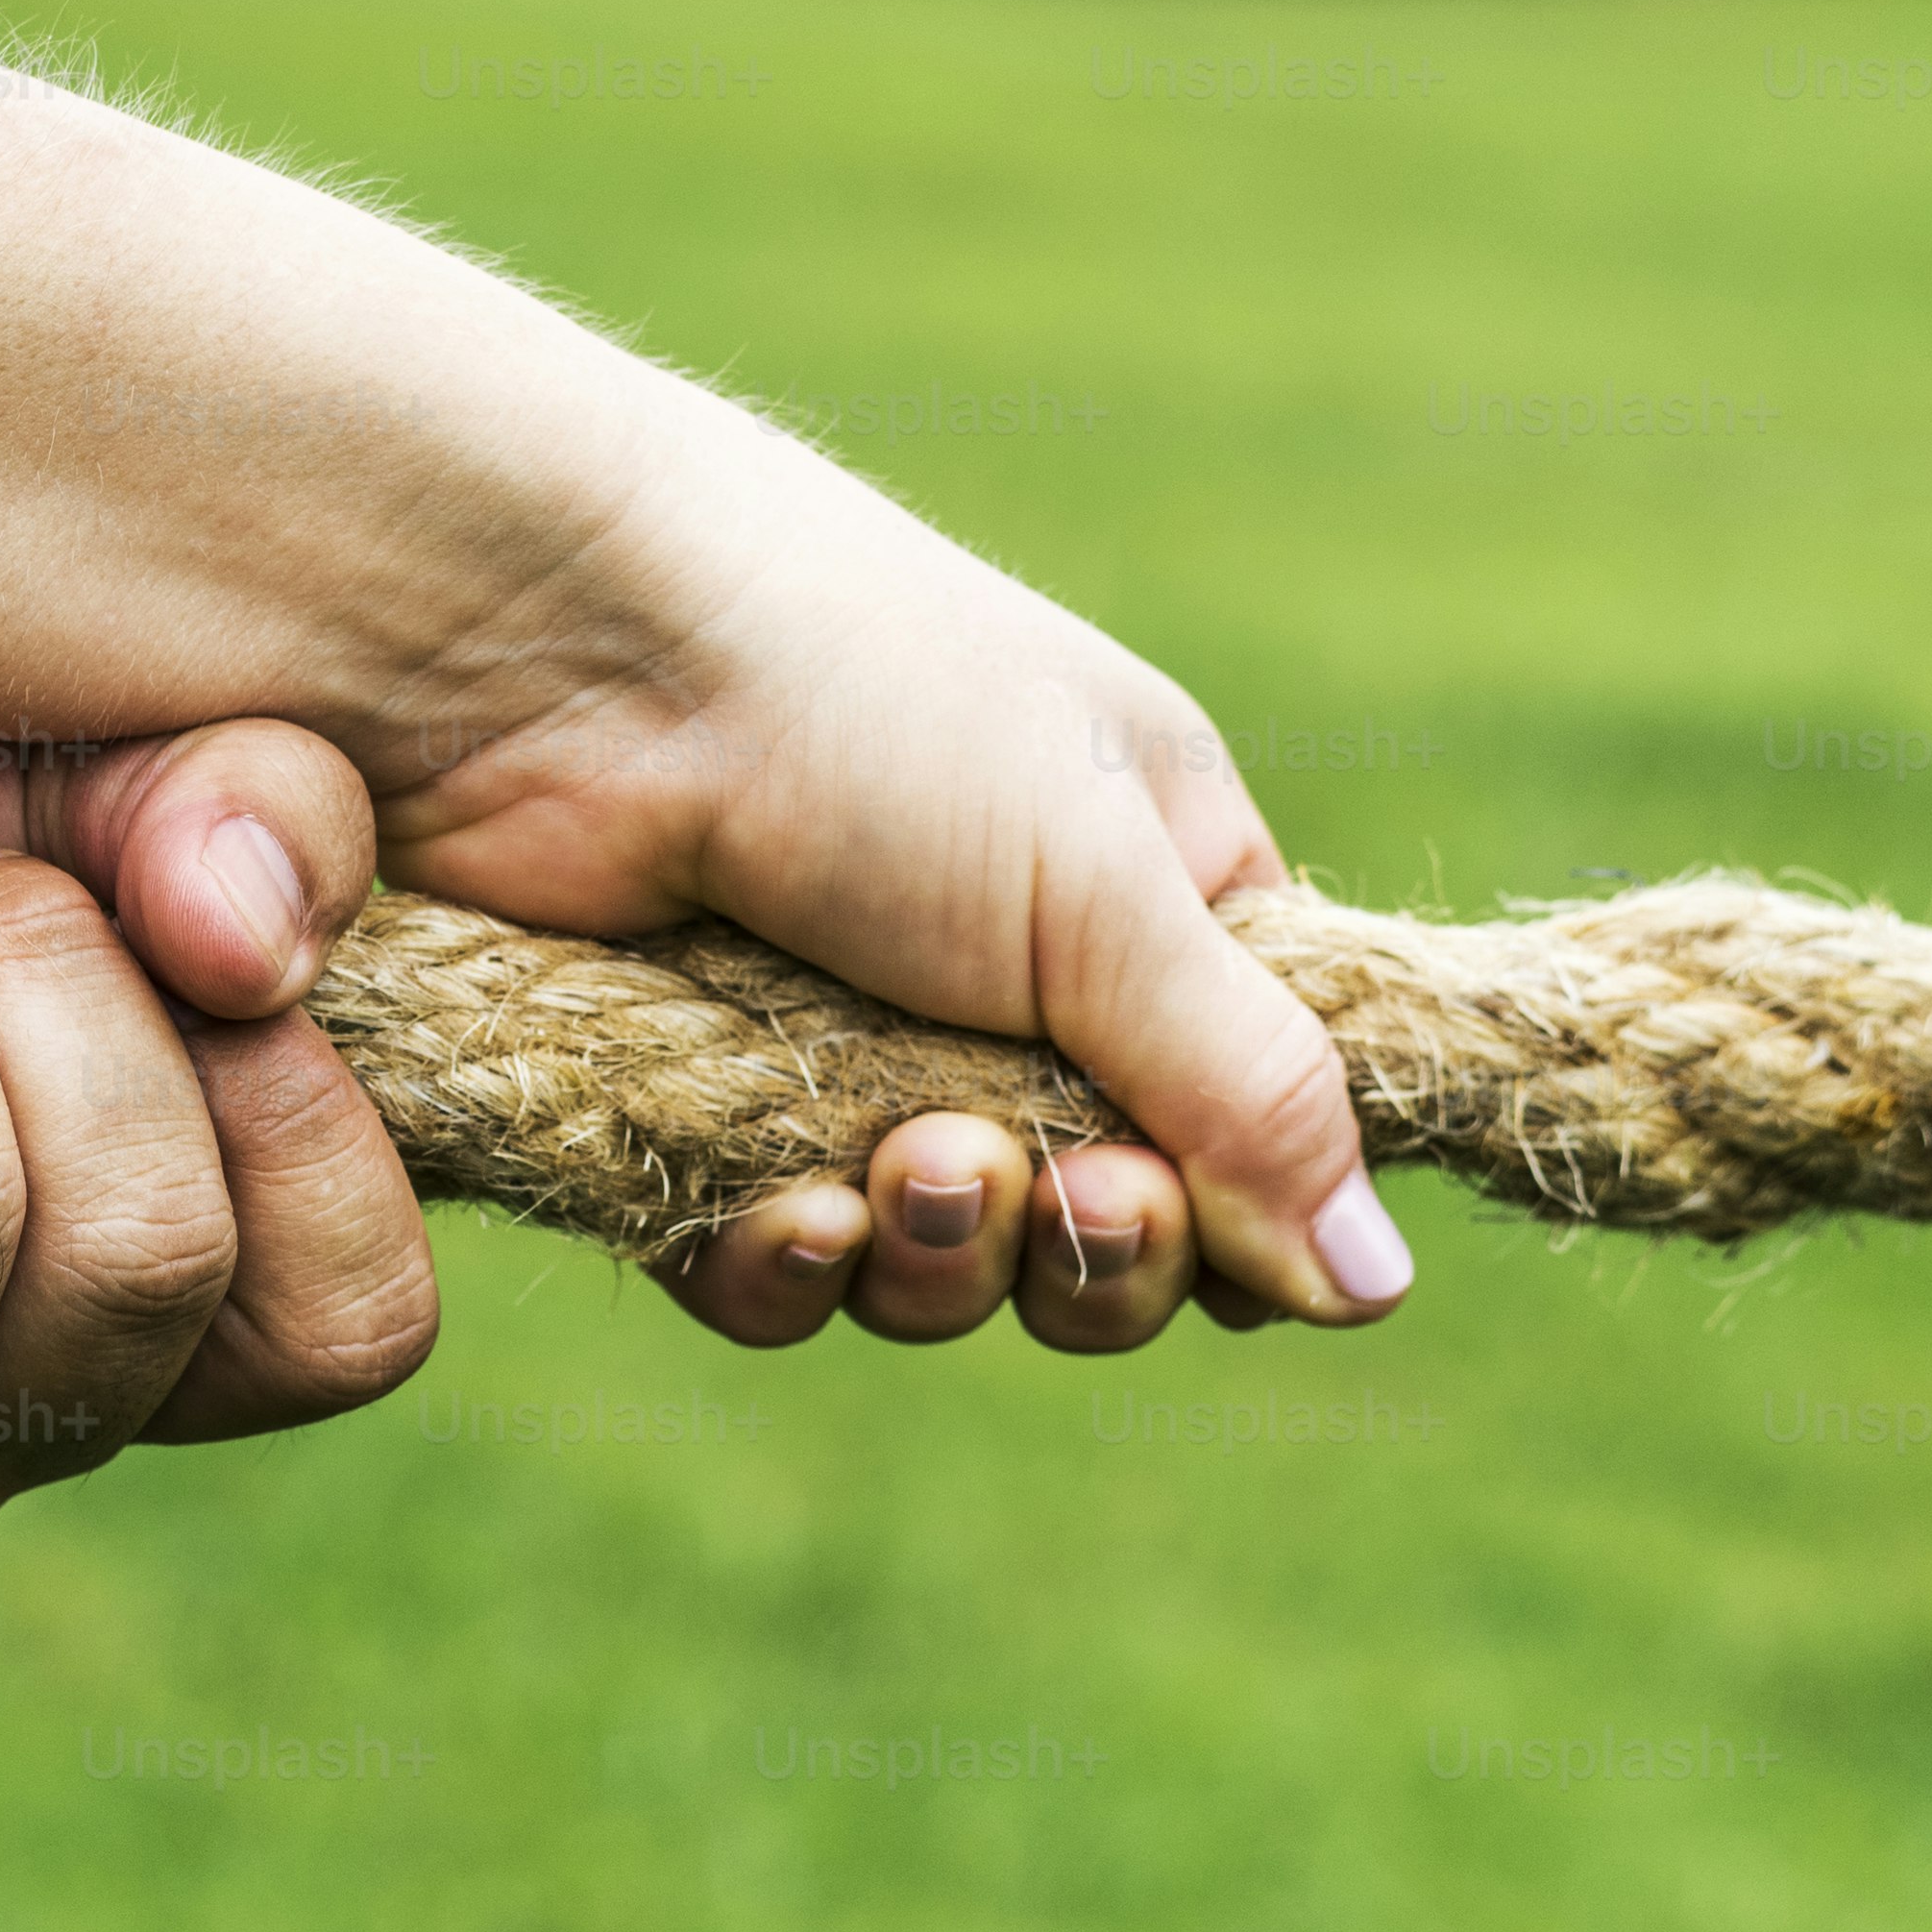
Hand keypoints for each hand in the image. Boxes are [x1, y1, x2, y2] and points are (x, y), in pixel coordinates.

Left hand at [367, 435, 1416, 1358]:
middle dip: (1088, 1251)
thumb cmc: (862, 700)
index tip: (1187, 1186)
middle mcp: (1002, 978)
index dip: (1235, 1199)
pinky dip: (784, 1268)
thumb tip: (1380, 1284)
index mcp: (1147, 888)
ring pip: (933, 1271)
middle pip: (1101, 1229)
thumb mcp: (1103, 880)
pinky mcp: (678, 1106)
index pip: (1253, 1113)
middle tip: (1065, 1190)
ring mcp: (834, 1046)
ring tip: (908, 1170)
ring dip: (940, 1261)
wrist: (551, 647)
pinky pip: (766, 1269)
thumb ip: (1250, 1091)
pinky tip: (779, 1217)